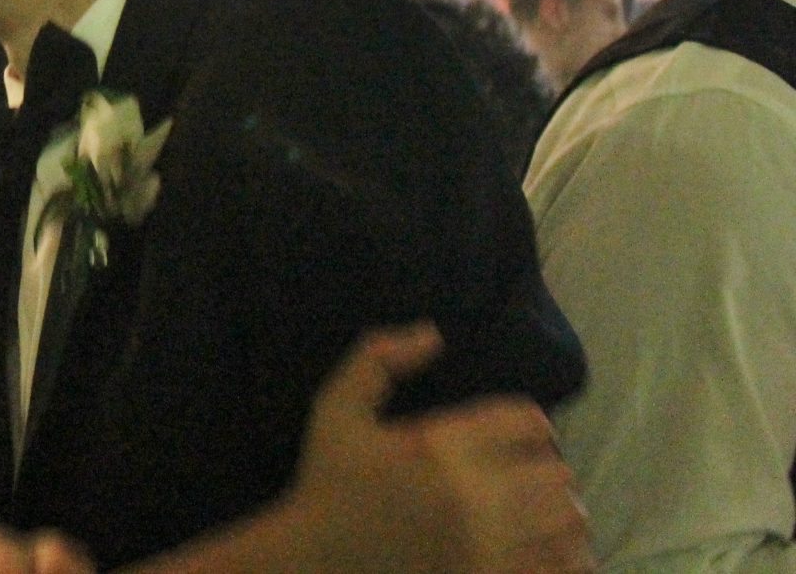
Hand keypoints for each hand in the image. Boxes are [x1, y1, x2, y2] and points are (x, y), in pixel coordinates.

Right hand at [287, 323, 590, 573]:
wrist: (318, 563)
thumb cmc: (330, 485)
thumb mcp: (336, 409)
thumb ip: (376, 360)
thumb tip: (433, 333)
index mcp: (440, 446)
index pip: (524, 421)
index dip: (530, 424)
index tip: (519, 435)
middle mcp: (473, 496)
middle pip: (555, 472)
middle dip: (546, 468)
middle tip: (528, 474)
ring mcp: (488, 548)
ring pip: (567, 521)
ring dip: (561, 512)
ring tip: (542, 513)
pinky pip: (562, 569)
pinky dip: (566, 557)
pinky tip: (545, 551)